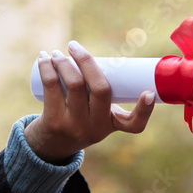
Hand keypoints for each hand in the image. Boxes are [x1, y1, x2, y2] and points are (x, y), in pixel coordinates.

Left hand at [25, 41, 154, 162]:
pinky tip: (43, 58)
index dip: (145, 110)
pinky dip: (47, 68)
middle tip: (74, 46)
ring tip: (56, 53)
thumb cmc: (79, 120)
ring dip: (63, 61)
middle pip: (100, 89)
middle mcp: (96, 128)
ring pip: (75, 84)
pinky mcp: (54, 123)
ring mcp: (75, 127)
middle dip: (87, 61)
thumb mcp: (97, 115)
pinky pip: (52, 87)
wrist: (50, 145)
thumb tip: (101, 55)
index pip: (135, 124)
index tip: (149, 92)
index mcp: (112, 124)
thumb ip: (103, 93)